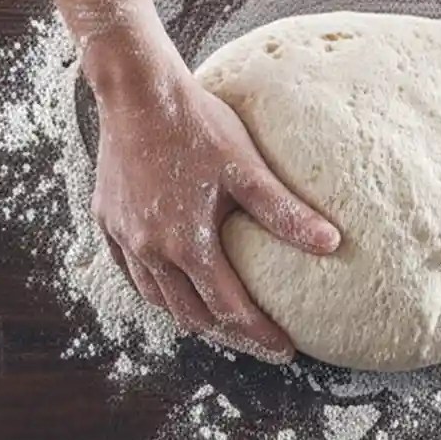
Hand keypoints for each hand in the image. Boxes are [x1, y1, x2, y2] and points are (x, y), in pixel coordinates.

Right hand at [85, 29, 340, 362]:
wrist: (137, 89)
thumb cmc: (196, 124)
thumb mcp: (246, 167)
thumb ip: (284, 211)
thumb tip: (332, 243)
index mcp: (186, 245)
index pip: (228, 310)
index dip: (258, 335)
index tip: (285, 350)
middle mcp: (149, 250)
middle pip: (191, 315)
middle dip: (228, 336)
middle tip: (260, 343)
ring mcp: (124, 237)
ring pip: (157, 298)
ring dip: (191, 315)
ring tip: (222, 320)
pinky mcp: (108, 219)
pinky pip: (131, 270)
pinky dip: (157, 287)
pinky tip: (174, 282)